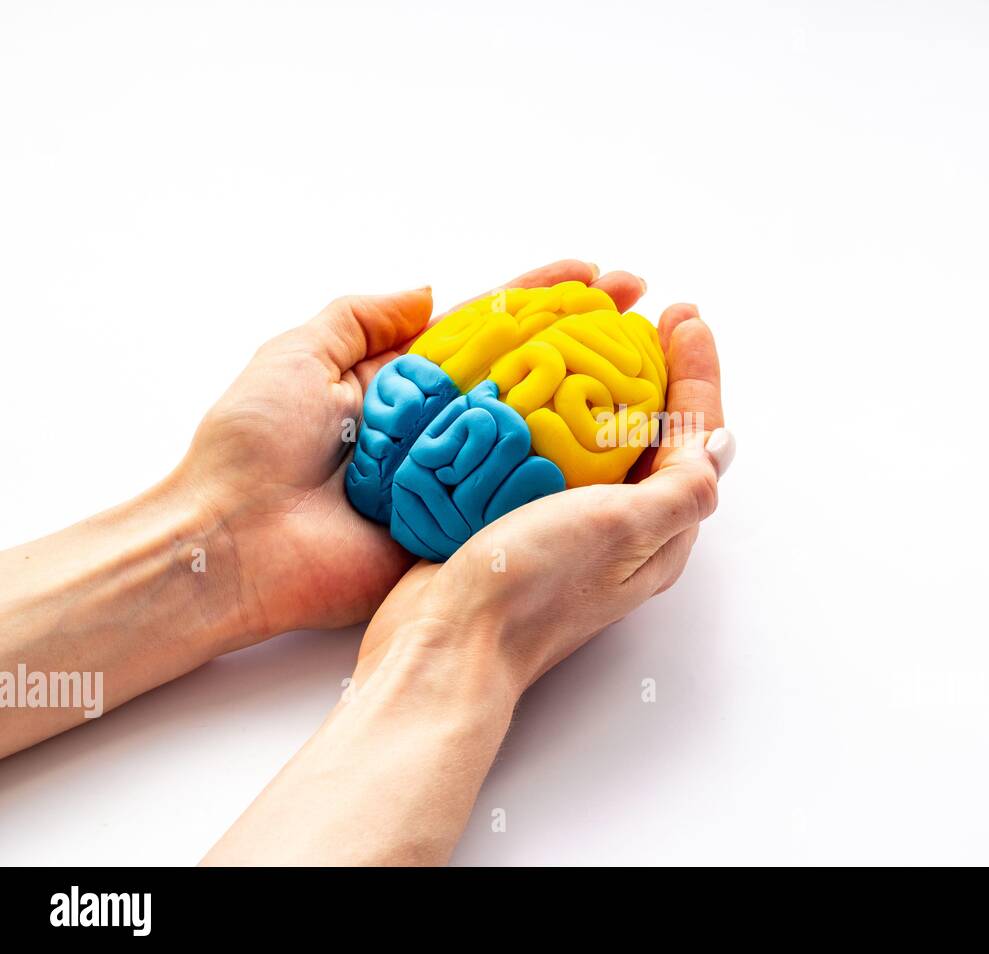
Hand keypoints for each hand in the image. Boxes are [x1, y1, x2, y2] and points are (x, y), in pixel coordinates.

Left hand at [177, 260, 648, 647]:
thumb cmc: (253, 446)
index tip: (594, 273)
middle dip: (585, 336)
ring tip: (649, 362)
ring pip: (536, 430)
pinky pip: (521, 493)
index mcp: (405, 381)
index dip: (542, 297)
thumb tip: (429, 288)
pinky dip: (571, 472)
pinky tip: (622, 445)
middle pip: (526, 371)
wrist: (237, 543)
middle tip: (641, 307)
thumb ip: (359, 317)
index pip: (487, 327)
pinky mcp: (461, 525)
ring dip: (593, 397)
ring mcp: (457, 476)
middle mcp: (441, 424)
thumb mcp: (297, 355)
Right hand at [204, 304, 730, 863]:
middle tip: (650, 313)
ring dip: (604, 383)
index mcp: (658, 534)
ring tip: (595, 331)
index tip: (684, 315)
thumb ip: (679, 490)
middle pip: (654, 434)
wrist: (443, 645)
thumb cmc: (532, 588)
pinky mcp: (518, 519)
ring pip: (599, 439)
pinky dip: (551, 409)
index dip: (698, 373)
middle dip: (658, 370)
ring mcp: (568, 524)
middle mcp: (621, 528)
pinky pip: (548, 451)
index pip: (696, 439)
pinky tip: (533, 379)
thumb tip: (719, 450)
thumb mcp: (624, 530)